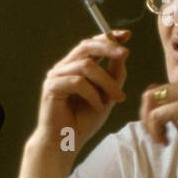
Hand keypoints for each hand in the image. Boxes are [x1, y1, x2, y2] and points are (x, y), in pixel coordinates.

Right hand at [34, 29, 129, 154]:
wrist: (66, 142)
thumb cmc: (84, 121)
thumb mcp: (107, 95)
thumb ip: (115, 75)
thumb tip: (123, 53)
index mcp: (76, 67)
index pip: (91, 44)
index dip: (107, 37)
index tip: (126, 35)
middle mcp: (64, 68)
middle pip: (86, 46)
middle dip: (108, 48)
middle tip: (125, 54)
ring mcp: (56, 76)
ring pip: (86, 66)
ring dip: (106, 81)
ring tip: (117, 97)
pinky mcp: (51, 87)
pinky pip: (77, 82)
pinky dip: (92, 94)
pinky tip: (98, 106)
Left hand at [140, 80, 177, 168]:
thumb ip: (171, 107)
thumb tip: (147, 95)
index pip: (159, 91)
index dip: (152, 111)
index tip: (160, 130)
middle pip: (152, 94)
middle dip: (147, 116)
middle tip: (155, 135)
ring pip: (150, 101)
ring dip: (149, 123)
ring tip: (160, 139)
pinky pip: (155, 116)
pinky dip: (155, 131)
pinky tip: (166, 142)